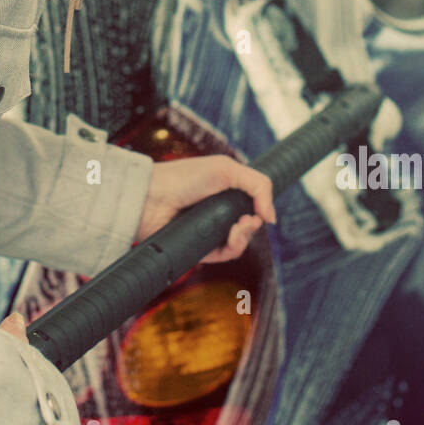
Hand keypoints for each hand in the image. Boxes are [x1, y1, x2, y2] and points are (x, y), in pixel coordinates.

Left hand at [136, 155, 274, 264]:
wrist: (152, 198)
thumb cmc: (184, 177)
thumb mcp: (227, 169)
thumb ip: (258, 186)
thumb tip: (272, 218)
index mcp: (225, 191)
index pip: (252, 205)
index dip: (260, 209)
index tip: (259, 210)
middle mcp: (218, 211)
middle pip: (249, 226)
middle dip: (252, 225)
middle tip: (244, 220)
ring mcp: (209, 230)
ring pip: (240, 243)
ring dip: (244, 237)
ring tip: (236, 228)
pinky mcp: (200, 247)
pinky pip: (225, 255)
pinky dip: (233, 248)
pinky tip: (230, 237)